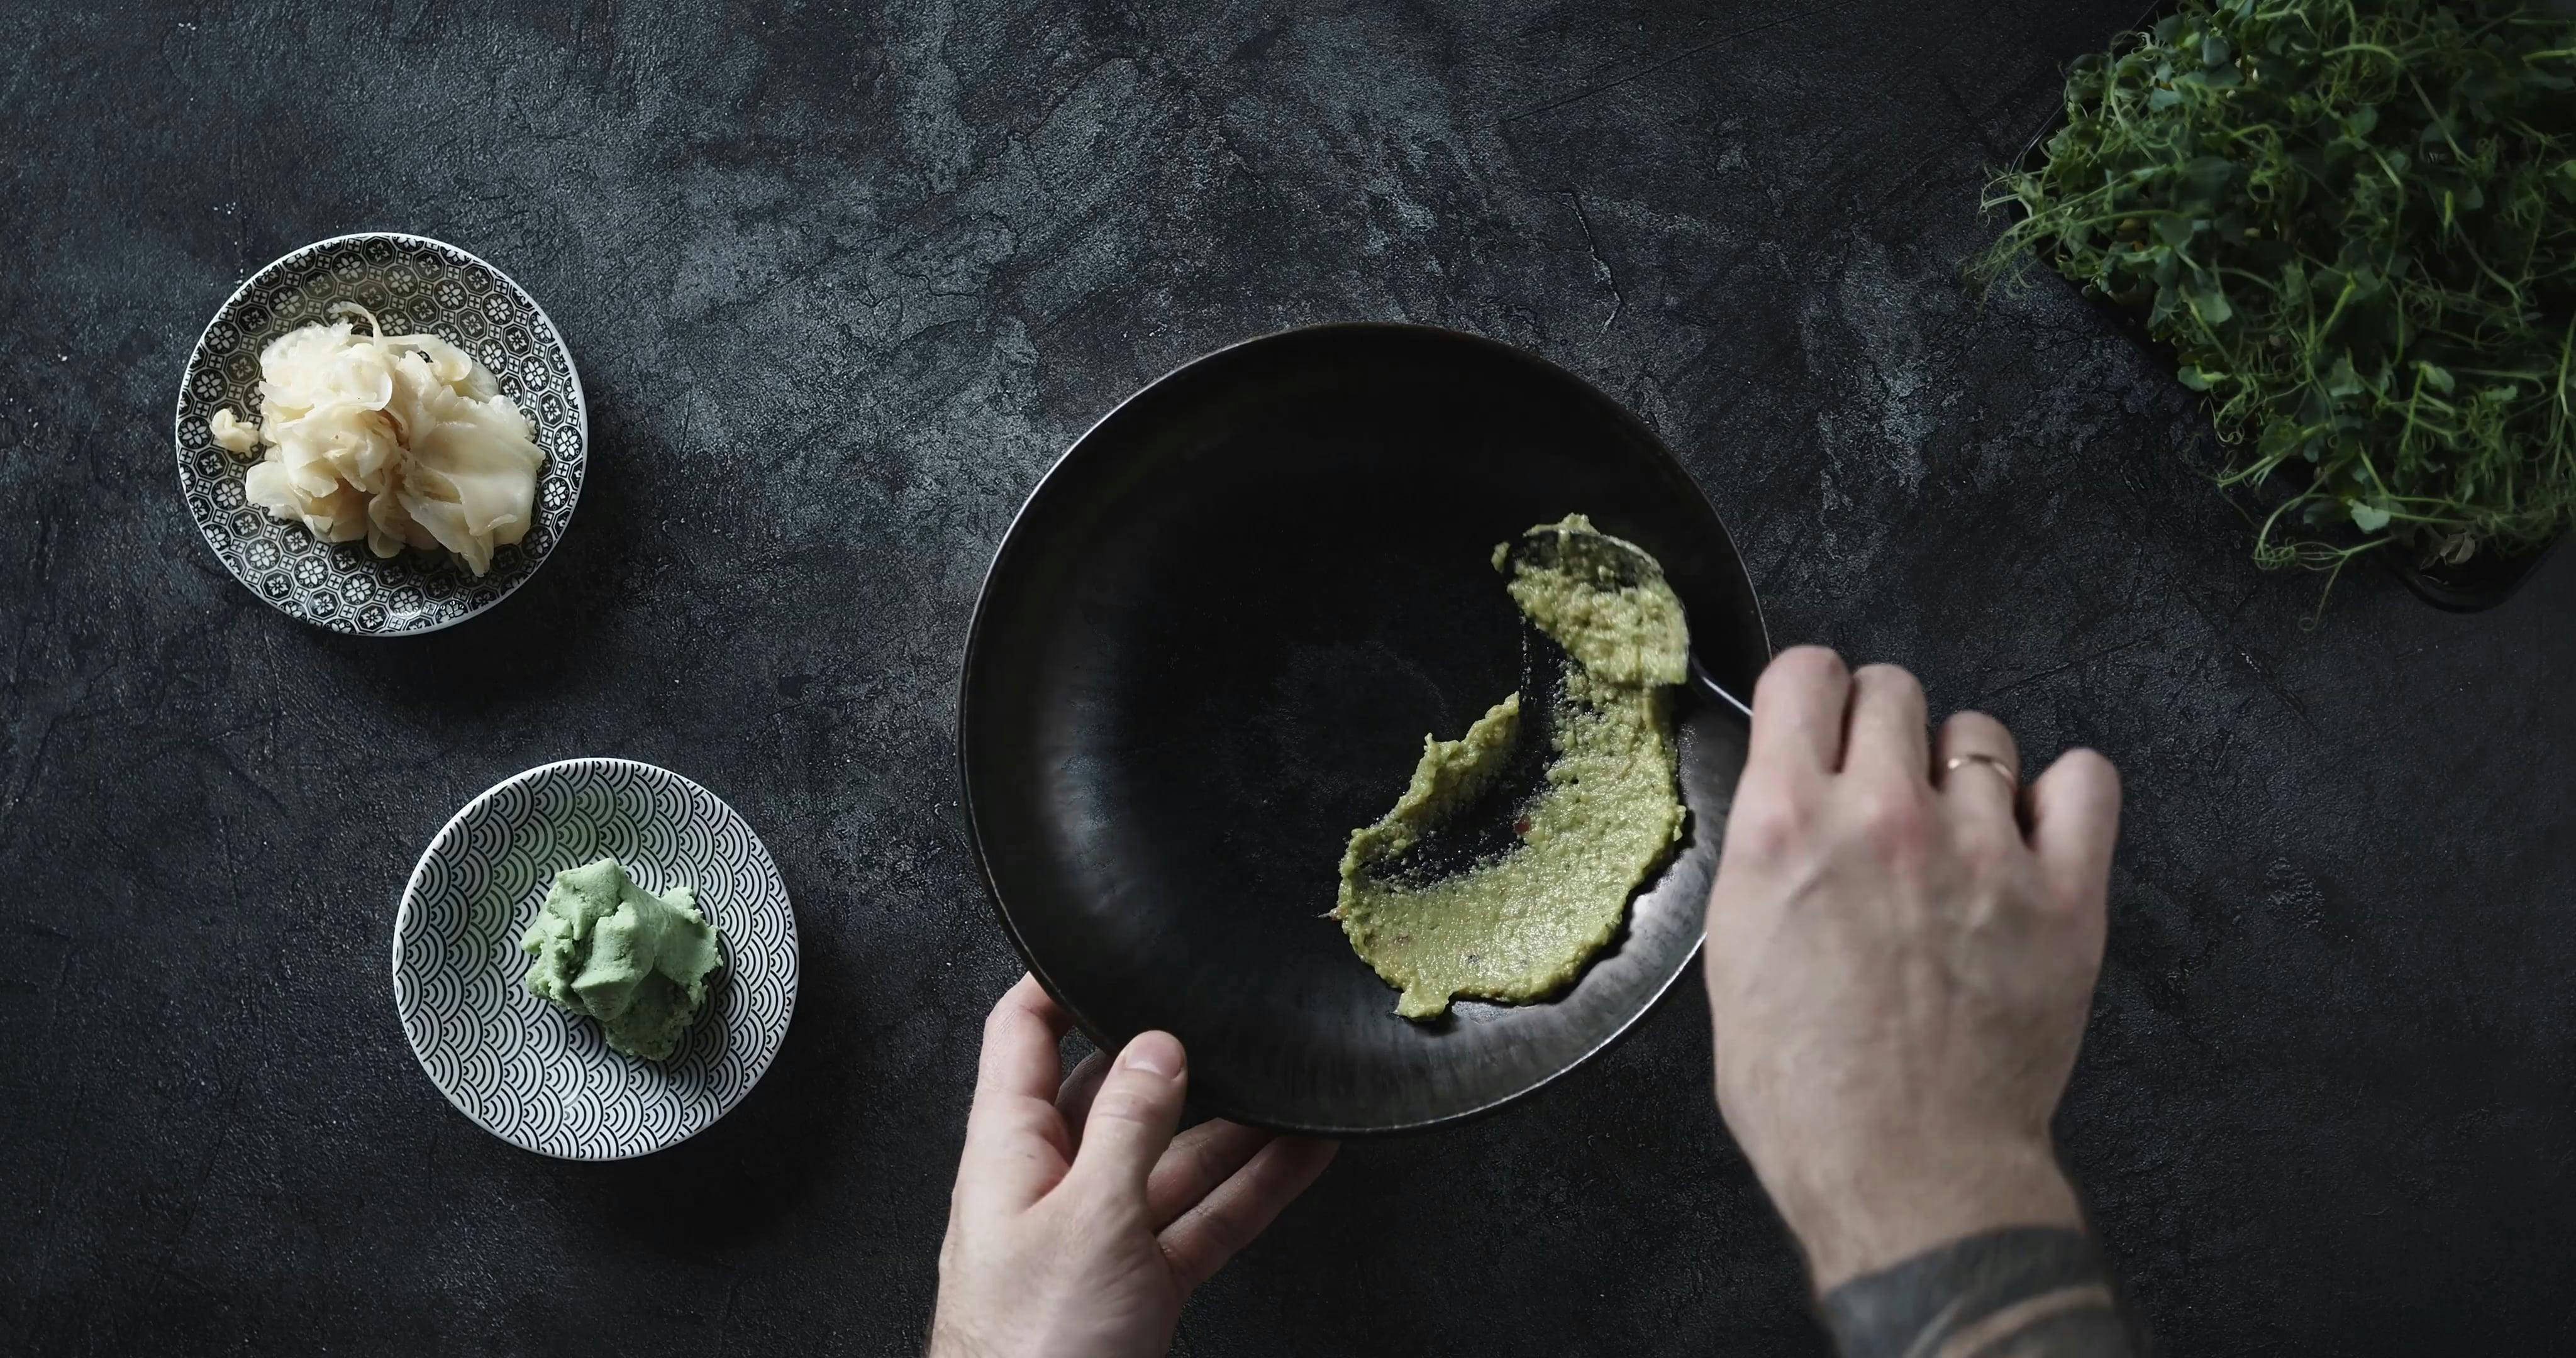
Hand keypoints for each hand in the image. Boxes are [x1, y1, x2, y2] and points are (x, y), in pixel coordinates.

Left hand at [930, 976, 1338, 1357]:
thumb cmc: (1032, 1348)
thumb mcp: (1087, 1215)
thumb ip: (1127, 1124)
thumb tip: (1155, 1045)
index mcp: (1008, 1150)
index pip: (1020, 1036)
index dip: (1057, 982)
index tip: (1105, 939)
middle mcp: (1050, 1183)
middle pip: (1111, 1093)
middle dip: (1169, 1053)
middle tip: (1225, 1010)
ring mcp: (1098, 1236)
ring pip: (1172, 1156)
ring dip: (1233, 1122)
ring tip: (1291, 1077)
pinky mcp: (1140, 1285)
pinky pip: (1203, 1218)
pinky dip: (1253, 1188)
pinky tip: (1303, 1155)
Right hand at [1704, 648, 2120, 1290]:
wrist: (1904, 1172)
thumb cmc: (1803, 1089)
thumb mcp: (1735, 953)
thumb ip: (1771, 856)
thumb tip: (1799, 804)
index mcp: (1786, 827)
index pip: (1806, 676)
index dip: (1812, 696)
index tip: (1819, 727)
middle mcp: (1882, 816)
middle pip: (1894, 687)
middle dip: (1883, 727)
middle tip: (1883, 788)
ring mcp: (1982, 849)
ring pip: (1981, 731)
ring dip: (1963, 770)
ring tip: (1957, 832)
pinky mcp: (2064, 894)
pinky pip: (2084, 780)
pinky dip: (2061, 794)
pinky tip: (2036, 833)